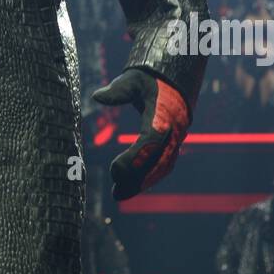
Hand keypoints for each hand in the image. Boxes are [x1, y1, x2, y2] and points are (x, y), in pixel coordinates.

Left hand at [92, 67, 189, 200]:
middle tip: (115, 192)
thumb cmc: (151, 78)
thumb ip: (118, 89)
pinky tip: (131, 187)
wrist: (175, 78)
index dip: (135, 157)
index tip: (114, 169)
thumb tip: (97, 96)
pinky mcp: (173, 144)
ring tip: (119, 194)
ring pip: (161, 168)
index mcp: (164, 114)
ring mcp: (176, 139)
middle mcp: (174, 131)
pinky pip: (163, 166)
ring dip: (142, 183)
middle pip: (158, 162)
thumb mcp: (134, 79)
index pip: (151, 141)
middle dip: (137, 178)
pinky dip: (148, 178)